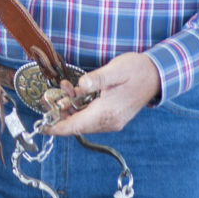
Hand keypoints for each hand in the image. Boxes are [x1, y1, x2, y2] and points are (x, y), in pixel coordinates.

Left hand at [46, 52, 161, 135]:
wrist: (157, 75)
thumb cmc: (137, 70)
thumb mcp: (115, 70)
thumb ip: (96, 79)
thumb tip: (80, 86)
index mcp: (108, 113)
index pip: (76, 126)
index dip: (57, 127)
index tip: (41, 127)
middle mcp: (109, 122)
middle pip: (77, 125)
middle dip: (60, 113)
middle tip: (48, 97)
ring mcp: (112, 121)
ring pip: (83, 121)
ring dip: (70, 108)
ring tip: (64, 89)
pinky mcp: (113, 117)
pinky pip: (91, 117)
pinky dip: (80, 107)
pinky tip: (75, 92)